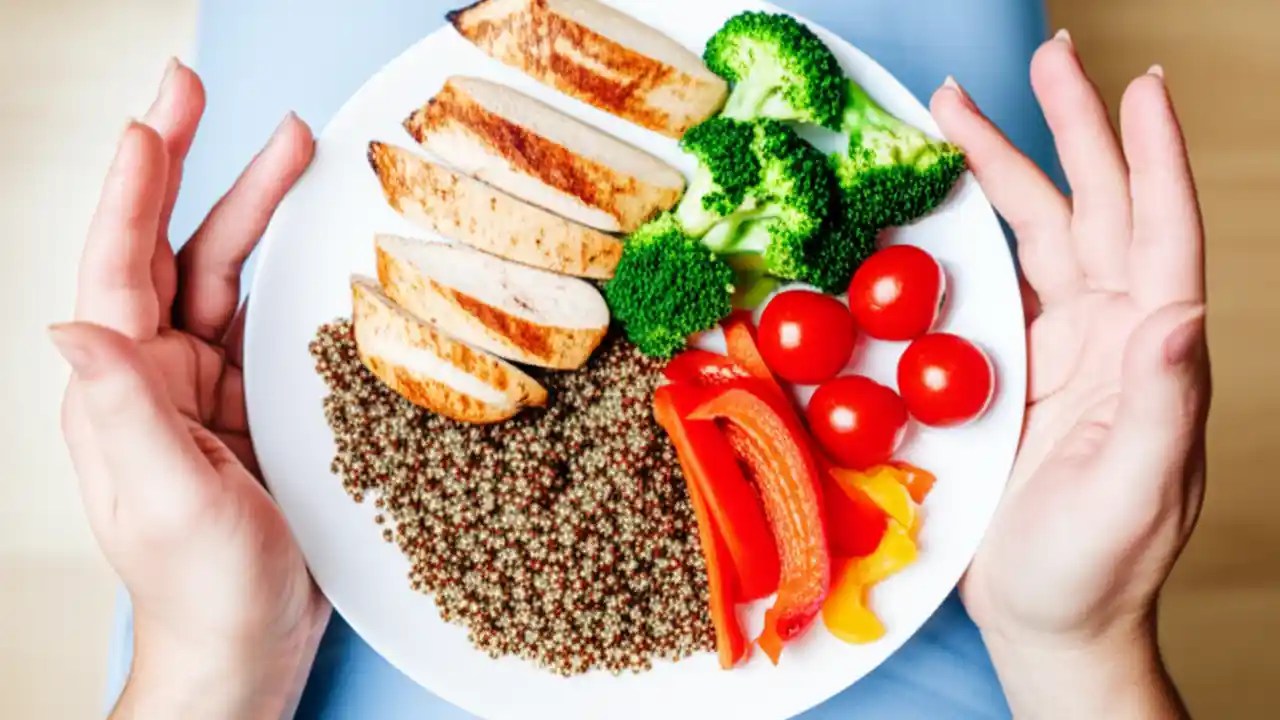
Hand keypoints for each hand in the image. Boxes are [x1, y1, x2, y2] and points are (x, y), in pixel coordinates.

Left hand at [53, 60, 328, 719]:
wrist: (245, 644)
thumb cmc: (202, 588)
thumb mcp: (163, 500)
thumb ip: (120, 411)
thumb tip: (70, 326)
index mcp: (122, 388)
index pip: (119, 266)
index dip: (135, 187)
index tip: (156, 119)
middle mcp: (157, 376)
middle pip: (176, 250)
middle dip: (191, 169)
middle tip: (205, 94)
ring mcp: (208, 389)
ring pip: (230, 277)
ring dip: (257, 212)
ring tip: (295, 154)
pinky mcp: (254, 406)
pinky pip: (271, 322)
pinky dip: (292, 274)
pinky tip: (319, 247)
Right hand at [931, 34, 1206, 716]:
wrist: (1045, 619)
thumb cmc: (1094, 569)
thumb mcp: (1135, 491)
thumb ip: (1161, 403)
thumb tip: (1183, 310)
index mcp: (1150, 352)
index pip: (1160, 233)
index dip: (1149, 156)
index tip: (1136, 87)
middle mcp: (1111, 335)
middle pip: (1092, 210)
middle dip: (1067, 131)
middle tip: (1043, 59)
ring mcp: (1058, 350)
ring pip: (1036, 237)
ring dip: (1004, 171)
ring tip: (959, 114)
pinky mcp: (1010, 372)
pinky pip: (989, 287)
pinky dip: (963, 238)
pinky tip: (936, 208)